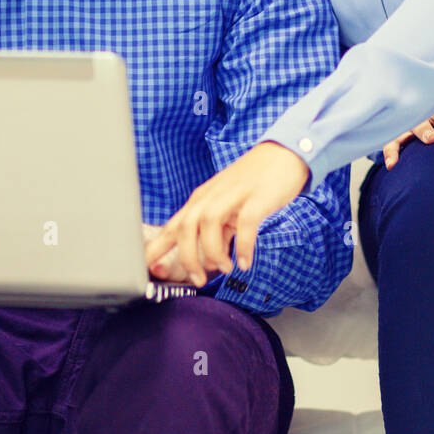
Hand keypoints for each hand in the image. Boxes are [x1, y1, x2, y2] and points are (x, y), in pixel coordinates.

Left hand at [144, 141, 310, 286]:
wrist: (283, 153)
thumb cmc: (254, 183)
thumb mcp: (229, 207)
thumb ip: (217, 233)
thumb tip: (210, 263)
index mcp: (202, 199)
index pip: (174, 225)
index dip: (158, 247)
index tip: (149, 268)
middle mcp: (213, 195)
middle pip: (186, 225)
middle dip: (187, 256)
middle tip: (198, 279)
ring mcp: (234, 194)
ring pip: (209, 222)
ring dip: (213, 251)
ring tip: (225, 268)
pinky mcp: (257, 197)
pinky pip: (245, 223)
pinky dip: (243, 245)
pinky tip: (245, 261)